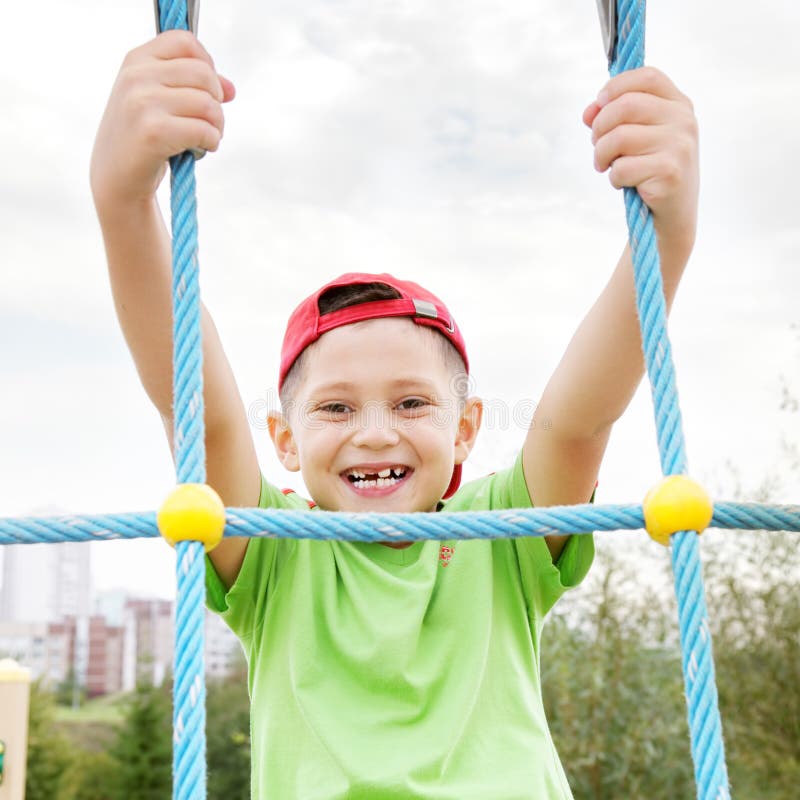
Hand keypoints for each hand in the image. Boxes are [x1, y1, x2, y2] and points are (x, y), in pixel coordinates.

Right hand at [90, 30, 235, 207]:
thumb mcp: (158, 102)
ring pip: (208, 104)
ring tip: (204, 138)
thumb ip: (192, 87)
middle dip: (216, 102)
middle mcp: (136, 76)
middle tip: (209, 123)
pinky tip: (199, 150)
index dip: (207, 64)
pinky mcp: (153, 132)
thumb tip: (230, 89)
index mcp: (136, 60)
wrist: (116, 178)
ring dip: (216, 126)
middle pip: (203, 74)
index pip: (185, 42)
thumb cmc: (141, 139)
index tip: (207, 90)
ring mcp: (142, 102)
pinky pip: (204, 130)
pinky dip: (211, 143)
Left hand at [583, 67, 698, 256]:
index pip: (647, 77)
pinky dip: (614, 177)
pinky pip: (622, 168)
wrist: (671, 215)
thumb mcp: (638, 138)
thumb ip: (615, 118)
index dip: (615, 87)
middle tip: (597, 146)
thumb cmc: (651, 172)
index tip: (598, 105)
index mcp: (679, 105)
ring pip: (619, 137)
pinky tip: (623, 183)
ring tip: (605, 166)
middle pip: (626, 105)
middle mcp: (684, 121)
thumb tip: (589, 112)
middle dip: (600, 127)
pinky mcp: (670, 172)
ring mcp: (679, 146)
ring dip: (601, 155)